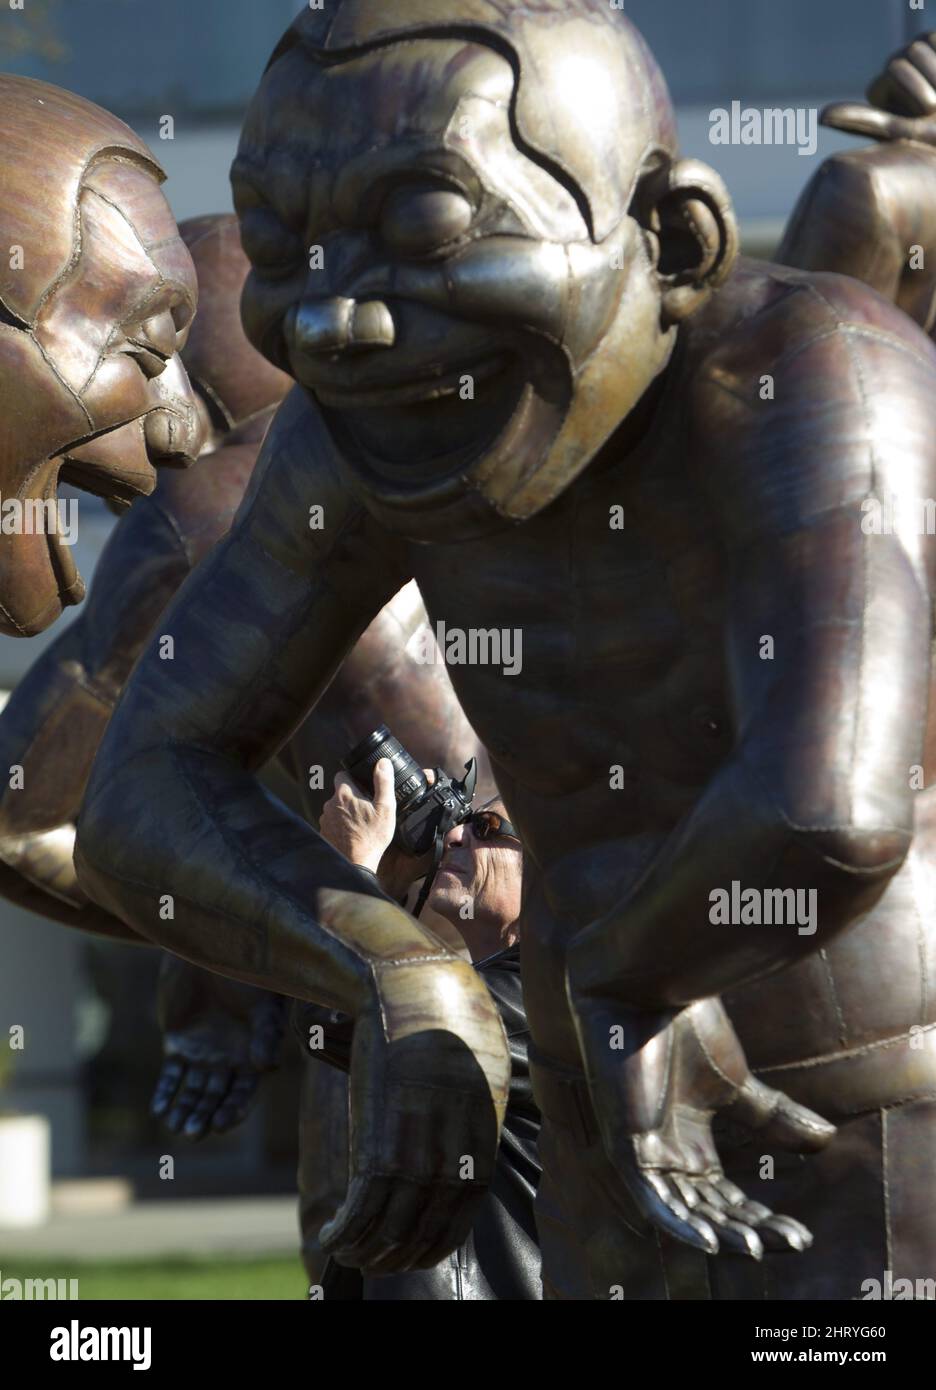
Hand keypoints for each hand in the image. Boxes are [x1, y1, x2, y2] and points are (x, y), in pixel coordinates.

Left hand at [152, 954, 285, 1138]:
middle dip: (206, 1116)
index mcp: (254, 1052)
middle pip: (217, 1097)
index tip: (220, 1125)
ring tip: (174, 1127)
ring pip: (193, 1091)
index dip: (233, 1110)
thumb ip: (267, 1033)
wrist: (207, 944)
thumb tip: (266, 1069)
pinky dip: (166, 1093)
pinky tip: (160, 1110)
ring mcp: (203, 1052)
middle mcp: (230, 1058)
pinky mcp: (178, 1043)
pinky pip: (171, 1075)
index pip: (244, 1091)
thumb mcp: (262, 1001)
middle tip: (193, 1132)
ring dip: (184, 1110)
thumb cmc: (245, 970)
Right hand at [316, 936, 510, 1271]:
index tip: (413, 1254)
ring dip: (365, 1251)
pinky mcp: (380, 1149)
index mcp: (479, 1145)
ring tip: (347, 1254)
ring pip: (389, 1230)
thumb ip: (465, 1112)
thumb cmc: (442, 1021)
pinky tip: (332, 1237)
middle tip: (373, 1264)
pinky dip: (345, 1234)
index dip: (431, 1244)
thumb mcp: (471, 1073)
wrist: (417, 992)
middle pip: (422, 1232)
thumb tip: (453, 1132)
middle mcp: (452, 1161)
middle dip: (396, 1256)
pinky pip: (361, 1212)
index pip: (459, 1220)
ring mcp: (418, 1159)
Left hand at [320, 758, 396, 871]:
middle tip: (366, 807)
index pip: (342, 774)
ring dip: (345, 812)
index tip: (363, 786)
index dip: (353, 778)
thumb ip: (384, 782)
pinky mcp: (324, 832)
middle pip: (340, 793)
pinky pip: (332, 823)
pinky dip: (340, 826)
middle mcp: (330, 804)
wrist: (356, 864)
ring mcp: (325, 819)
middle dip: (351, 797)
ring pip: (335, 808)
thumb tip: (383, 762)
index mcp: (344, 794)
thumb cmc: (372, 837)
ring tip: (360, 823)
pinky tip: (352, 834)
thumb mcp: (385, 807)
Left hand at [568, 990, 834, 1258]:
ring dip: (719, 1233)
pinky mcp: (624, 1142)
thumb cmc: (683, 1025)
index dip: (761, 1218)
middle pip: (708, 1209)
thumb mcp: (736, 1083)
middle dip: (749, 1231)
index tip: (802, 1234)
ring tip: (757, 1248)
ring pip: (682, 1211)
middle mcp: (664, 1149)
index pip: (725, 1195)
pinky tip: (710, 1240)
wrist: (649, 987)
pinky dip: (678, 1222)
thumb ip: (773, 1116)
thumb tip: (828, 1140)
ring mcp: (643, 1148)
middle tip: (793, 1242)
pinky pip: (649, 1198)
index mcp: (687, 1137)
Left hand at [824, 33, 935, 144]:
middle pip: (907, 54)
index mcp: (884, 90)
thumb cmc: (935, 139)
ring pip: (919, 44)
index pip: (895, 67)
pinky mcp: (932, 44)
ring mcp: (918, 55)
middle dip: (928, 81)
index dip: (915, 86)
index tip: (925, 110)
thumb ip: (862, 120)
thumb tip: (820, 116)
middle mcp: (898, 70)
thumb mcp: (899, 131)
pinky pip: (934, 38)